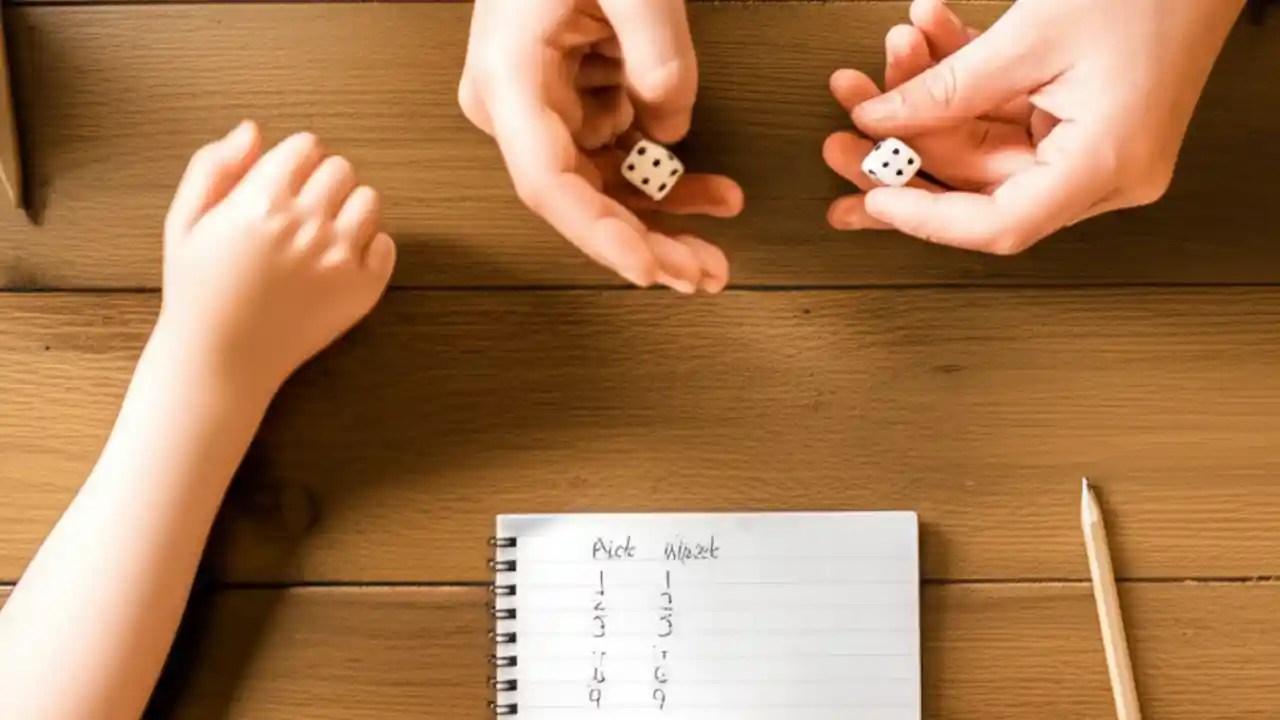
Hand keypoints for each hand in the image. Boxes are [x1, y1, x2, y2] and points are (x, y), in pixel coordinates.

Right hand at [159, 121, 396, 394]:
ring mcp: (340, 258)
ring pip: (369, 200)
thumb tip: (253, 129)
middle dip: (322, 180)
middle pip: (341, 168)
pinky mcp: (363, 290)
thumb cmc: (198, 288)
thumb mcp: (185, 220)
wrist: (221, 358)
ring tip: (322, 233)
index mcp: (263, 200)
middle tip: (301, 210)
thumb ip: (215, 166)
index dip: (294, 160)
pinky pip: (386, 244)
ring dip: (349, 208)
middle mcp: (307, 224)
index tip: (283, 182)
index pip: (307, 146)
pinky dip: (370, 247)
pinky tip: (339, 261)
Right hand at [459, 0, 742, 292]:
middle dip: (644, 239)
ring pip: (599, 183)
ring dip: (662, 211)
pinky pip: (613, 151)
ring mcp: (536, 104)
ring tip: (719, 229)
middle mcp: (512, 103)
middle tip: (703, 272)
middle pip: (577, 196)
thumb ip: (658, 54)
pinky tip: (705, 187)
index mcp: (510, 77)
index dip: (600, 235)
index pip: (548, 182)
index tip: (648, 270)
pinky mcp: (564, 98)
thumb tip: (671, 128)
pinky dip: (660, 169)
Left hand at [825, 0, 1245, 253]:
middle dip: (904, 153)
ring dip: (925, 104)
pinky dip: (962, 84)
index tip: (871, 196)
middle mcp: (1103, 173)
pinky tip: (926, 44)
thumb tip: (878, 122)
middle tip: (843, 140)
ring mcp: (1090, 150)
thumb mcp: (1030, 37)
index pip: (999, 225)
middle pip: (977, 187)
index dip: (924, 217)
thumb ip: (946, 86)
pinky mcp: (1076, 123)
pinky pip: (1000, 117)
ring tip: (883, 63)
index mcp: (1107, 167)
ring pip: (979, 146)